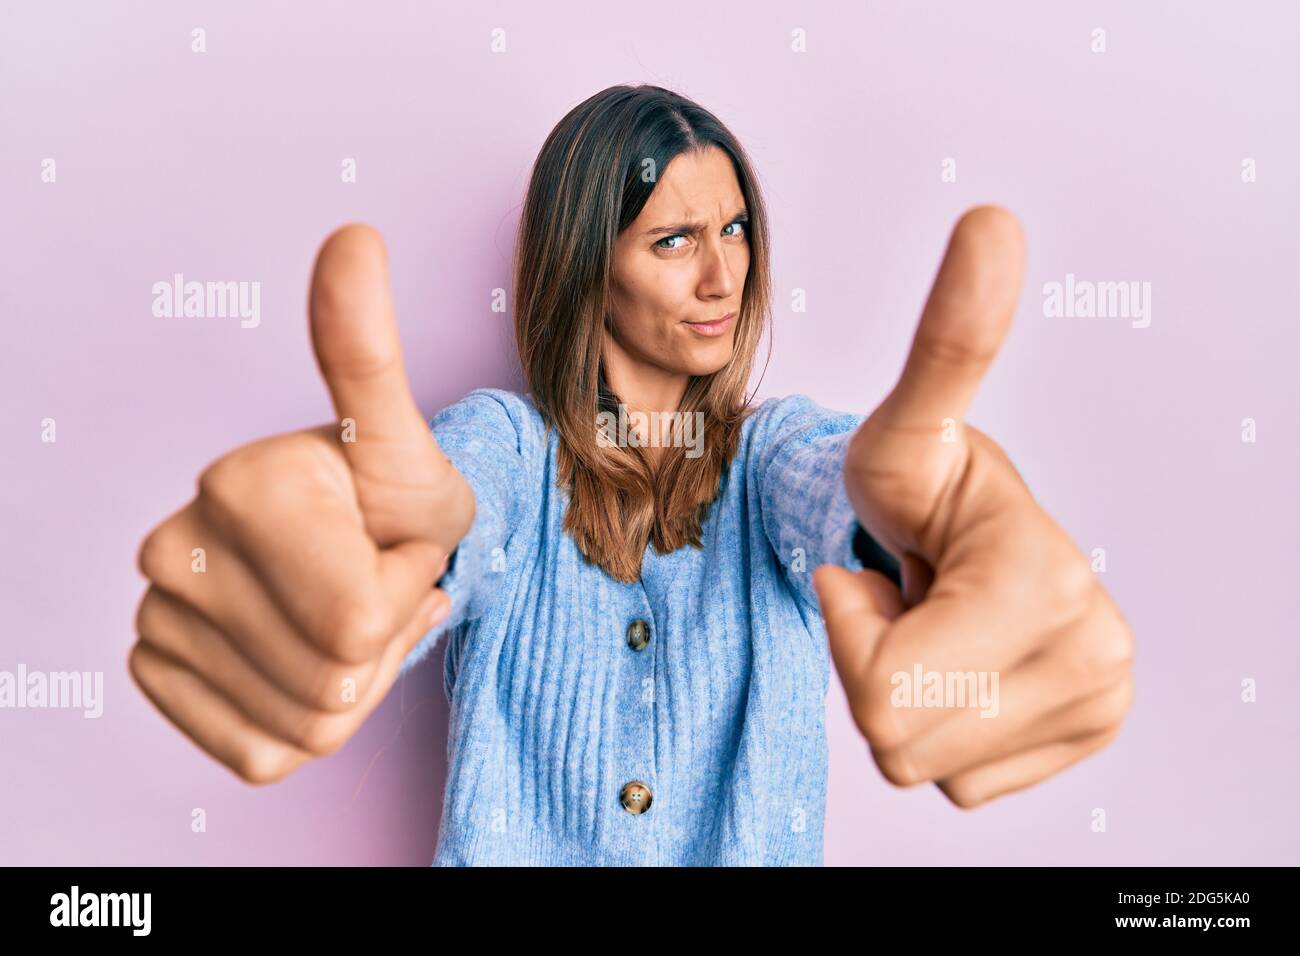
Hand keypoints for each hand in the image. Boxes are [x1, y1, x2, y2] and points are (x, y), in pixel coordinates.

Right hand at [129, 225, 474, 783]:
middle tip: (375, 579)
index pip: (361, 620)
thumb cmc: (393, 495)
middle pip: (333, 677)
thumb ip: (369, 348)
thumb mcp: (404, 438)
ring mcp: (156, 619)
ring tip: (348, 615)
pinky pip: (268, 748)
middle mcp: (173, 550)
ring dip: (358, 683)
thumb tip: (353, 237)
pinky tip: (307, 654)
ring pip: (306, 722)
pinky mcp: (159, 676)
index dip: (408, 592)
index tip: (396, 541)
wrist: (361, 544)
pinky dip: (313, 721)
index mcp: (238, 486)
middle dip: (387, 640)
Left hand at [813, 206, 1134, 808]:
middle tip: (910, 596)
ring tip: (936, 621)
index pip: (884, 695)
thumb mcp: (901, 428)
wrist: (962, 527)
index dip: (855, 628)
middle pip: (899, 739)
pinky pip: (955, 786)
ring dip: (904, 691)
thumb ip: (946, 343)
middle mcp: (1098, 652)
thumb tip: (991, 219)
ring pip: (922, 766)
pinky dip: (940, 728)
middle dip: (876, 664)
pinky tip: (964, 660)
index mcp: (1047, 585)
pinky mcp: (1087, 733)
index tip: (893, 565)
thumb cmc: (915, 483)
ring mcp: (1100, 700)